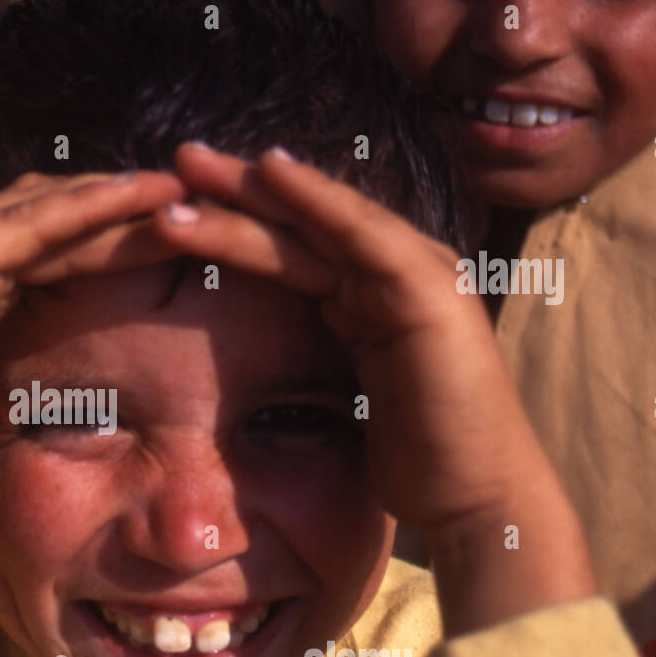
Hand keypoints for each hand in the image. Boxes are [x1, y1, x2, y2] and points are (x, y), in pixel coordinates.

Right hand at [0, 170, 186, 580]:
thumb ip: (10, 346)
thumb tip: (59, 358)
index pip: (39, 233)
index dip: (101, 226)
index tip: (162, 228)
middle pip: (46, 208)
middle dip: (117, 202)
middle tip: (187, 198)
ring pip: (43, 206)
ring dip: (114, 196)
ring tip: (177, 188)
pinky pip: (30, 226)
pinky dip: (86, 209)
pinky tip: (136, 199)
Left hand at [150, 143, 595, 631]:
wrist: (478, 499)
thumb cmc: (416, 457)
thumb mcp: (348, 392)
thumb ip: (320, 352)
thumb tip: (259, 354)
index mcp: (372, 295)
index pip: (297, 244)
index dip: (241, 218)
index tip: (179, 200)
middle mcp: (396, 271)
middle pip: (302, 220)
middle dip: (237, 187)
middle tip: (177, 158)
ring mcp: (416, 273)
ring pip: (319, 219)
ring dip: (253, 189)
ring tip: (190, 164)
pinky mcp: (426, 290)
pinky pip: (360, 233)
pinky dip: (315, 199)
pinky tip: (269, 171)